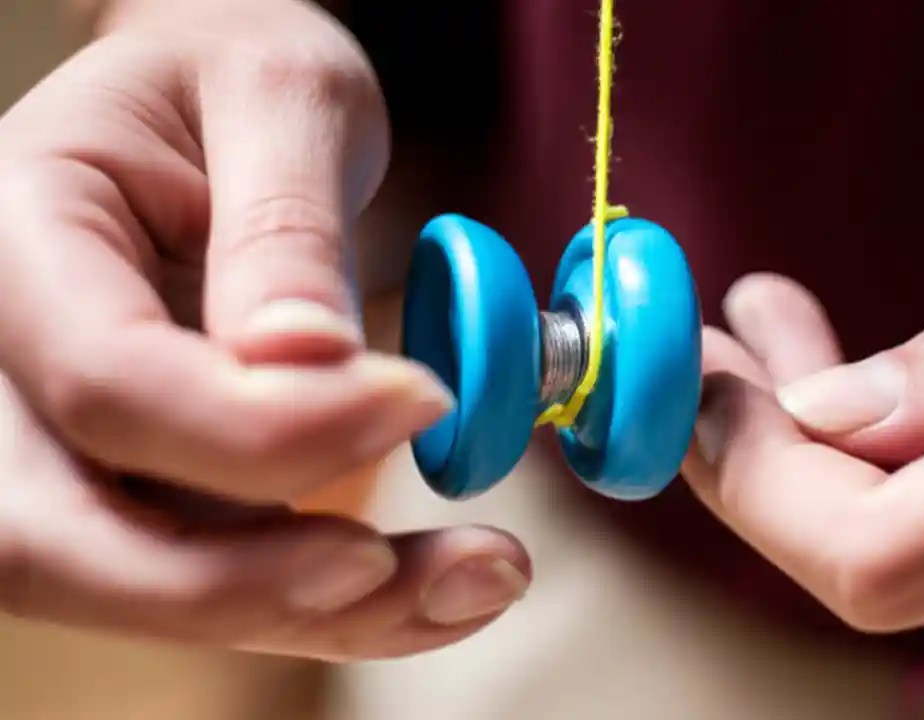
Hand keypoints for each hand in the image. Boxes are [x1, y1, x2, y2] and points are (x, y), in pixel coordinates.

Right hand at [0, 0, 528, 656]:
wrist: (228, 108)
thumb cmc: (241, 70)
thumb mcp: (280, 90)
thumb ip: (282, 222)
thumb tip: (305, 361)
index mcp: (22, 238)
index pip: (109, 382)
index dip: (266, 428)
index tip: (422, 397)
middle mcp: (16, 361)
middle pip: (72, 542)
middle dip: (256, 586)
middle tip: (438, 572)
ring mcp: (75, 438)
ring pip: (152, 585)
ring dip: (321, 612)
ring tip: (482, 576)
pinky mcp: (153, 481)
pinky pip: (228, 573)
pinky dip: (340, 598)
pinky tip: (452, 576)